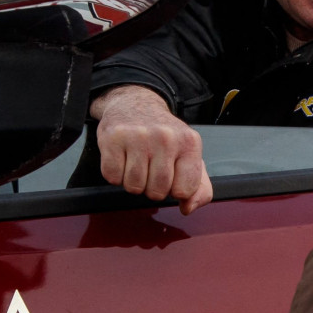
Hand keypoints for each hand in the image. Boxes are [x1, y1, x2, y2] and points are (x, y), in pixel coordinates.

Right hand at [92, 85, 212, 213]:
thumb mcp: (189, 156)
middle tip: (150, 167)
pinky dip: (115, 174)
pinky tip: (123, 157)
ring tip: (136, 161)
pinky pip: (112, 177)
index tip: (171, 175)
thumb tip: (187, 208)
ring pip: (134, 187)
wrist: (134, 104)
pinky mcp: (113, 138)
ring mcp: (138, 137)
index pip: (185, 190)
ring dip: (133, 181)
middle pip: (157, 192)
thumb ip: (199, 187)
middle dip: (152, 187)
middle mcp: (165, 137)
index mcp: (189, 142)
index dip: (175, 190)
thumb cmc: (164, 136)